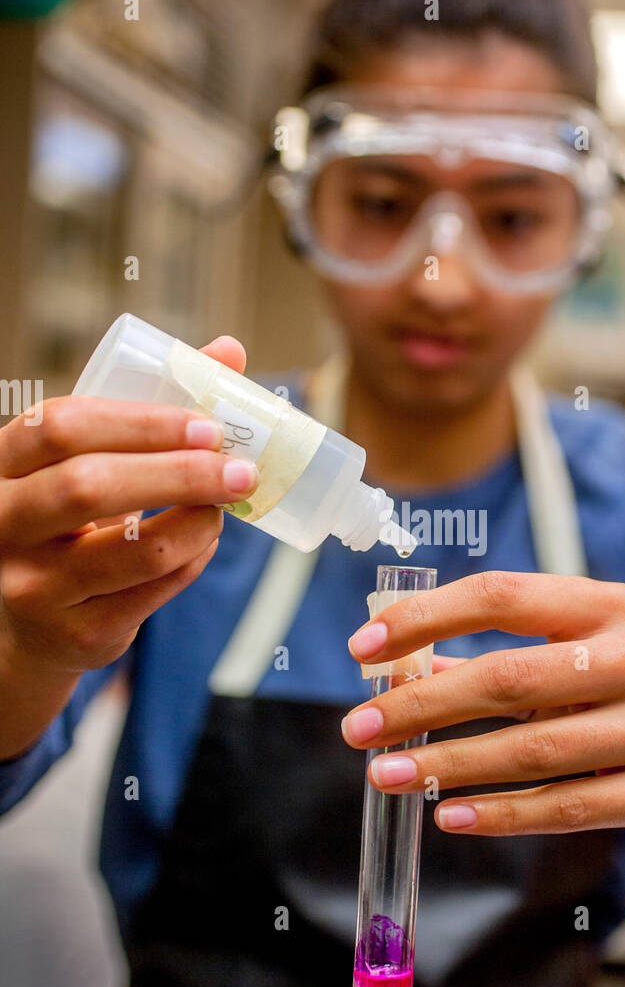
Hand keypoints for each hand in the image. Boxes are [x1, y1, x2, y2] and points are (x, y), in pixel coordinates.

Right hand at [0, 335, 257, 674]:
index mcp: (0, 466)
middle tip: (239, 468)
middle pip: (88, 487)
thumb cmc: (68, 522)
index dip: (138, 422)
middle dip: (179, 473)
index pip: (57, 427)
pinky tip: (203, 539)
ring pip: (135, 550)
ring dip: (198, 522)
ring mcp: (34, 587)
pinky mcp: (77, 633)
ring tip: (223, 505)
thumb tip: (228, 352)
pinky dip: (193, 560)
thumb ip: (151, 408)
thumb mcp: (92, 460)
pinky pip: (155, 590)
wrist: (32, 623)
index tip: (204, 425)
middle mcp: (2, 526)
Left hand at [340, 570, 624, 854]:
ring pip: (535, 750)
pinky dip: (503, 814)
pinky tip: (450, 817)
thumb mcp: (572, 658)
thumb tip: (395, 671)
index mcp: (608, 606)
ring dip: (449, 764)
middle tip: (358, 728)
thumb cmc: (622, 695)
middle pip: (512, 677)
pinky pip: (570, 807)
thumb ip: (492, 659)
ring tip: (386, 775)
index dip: (426, 618)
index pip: (502, 596)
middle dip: (423, 704)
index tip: (361, 648)